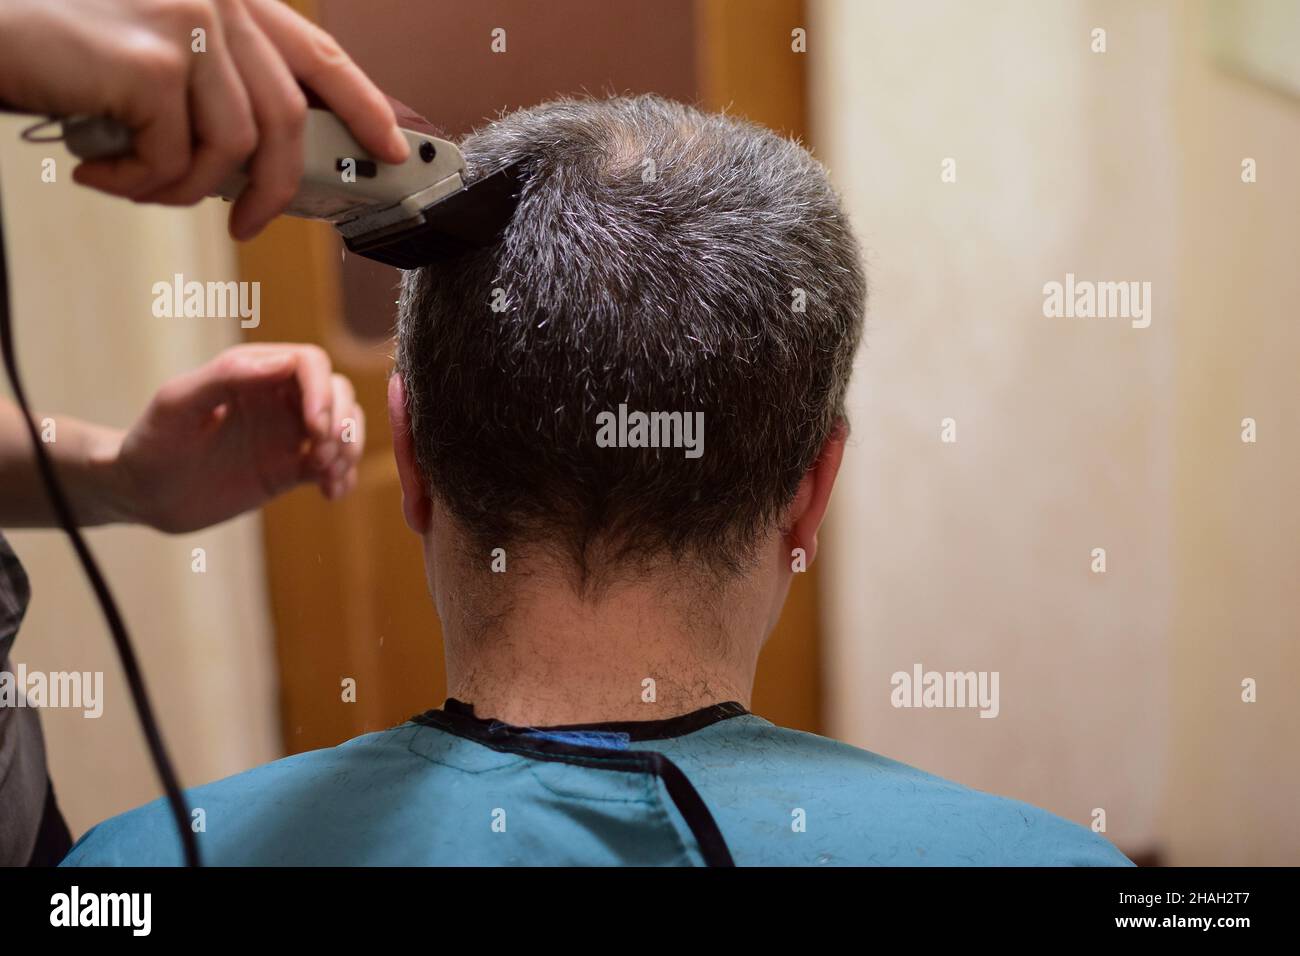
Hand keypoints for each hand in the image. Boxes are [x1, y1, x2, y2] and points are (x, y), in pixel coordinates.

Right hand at [0, 0, 408, 238]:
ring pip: (234, 148)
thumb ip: (215, 89)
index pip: (317, 55)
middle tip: (250, 226)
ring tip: (133, 182)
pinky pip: (179, 159)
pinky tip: (97, 168)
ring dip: (185, 188)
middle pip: (288, 118)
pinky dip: (140, 183)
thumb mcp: (152, 59)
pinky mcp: (153, 62)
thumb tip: (270, 162)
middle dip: (276, 188)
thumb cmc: (57, 49)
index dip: (364, 106)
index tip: (394, 148)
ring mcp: (186, 24)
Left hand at [106, 343, 364, 532]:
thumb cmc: (151, 442)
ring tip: (329, 476)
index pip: (310, 364)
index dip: (323, 391)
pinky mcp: (290, 468)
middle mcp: (276, 398)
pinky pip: (332, 466)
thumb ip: (226, 376)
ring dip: (349, 449)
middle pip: (337, 393)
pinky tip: (332, 494)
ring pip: (343, 427)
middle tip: (323, 456)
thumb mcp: (178, 404)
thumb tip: (281, 363)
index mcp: (253, 373)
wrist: (141, 494)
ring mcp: (286, 434)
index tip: (316, 428)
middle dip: (342, 422)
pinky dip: (343, 477)